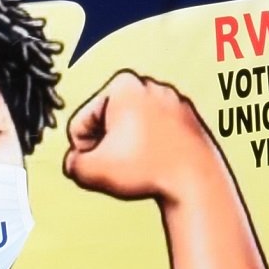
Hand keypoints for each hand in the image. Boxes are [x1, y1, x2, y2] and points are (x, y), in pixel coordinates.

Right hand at [61, 71, 222, 204]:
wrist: (197, 183)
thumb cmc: (145, 171)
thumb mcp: (91, 172)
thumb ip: (71, 164)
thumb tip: (75, 162)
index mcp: (122, 85)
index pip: (82, 123)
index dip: (85, 150)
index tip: (106, 162)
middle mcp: (149, 85)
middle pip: (107, 122)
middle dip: (108, 145)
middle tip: (126, 166)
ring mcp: (172, 100)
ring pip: (132, 129)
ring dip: (129, 148)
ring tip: (145, 165)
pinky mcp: (188, 118)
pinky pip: (156, 134)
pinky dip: (153, 149)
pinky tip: (160, 164)